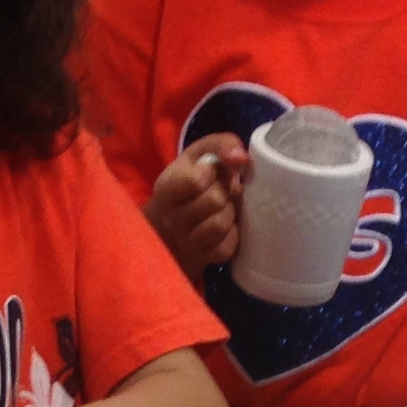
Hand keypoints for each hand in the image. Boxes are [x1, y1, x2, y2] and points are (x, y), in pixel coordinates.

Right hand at [145, 135, 244, 279]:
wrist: (164, 228)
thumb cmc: (185, 186)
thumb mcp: (194, 157)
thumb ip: (218, 146)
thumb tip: (242, 157)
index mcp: (167, 188)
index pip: (196, 180)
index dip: (214, 172)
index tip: (212, 171)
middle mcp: (172, 218)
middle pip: (214, 201)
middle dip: (225, 192)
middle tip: (223, 190)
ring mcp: (185, 243)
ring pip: (220, 225)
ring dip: (230, 213)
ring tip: (224, 208)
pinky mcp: (201, 260)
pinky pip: (226, 248)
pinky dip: (232, 235)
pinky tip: (225, 228)